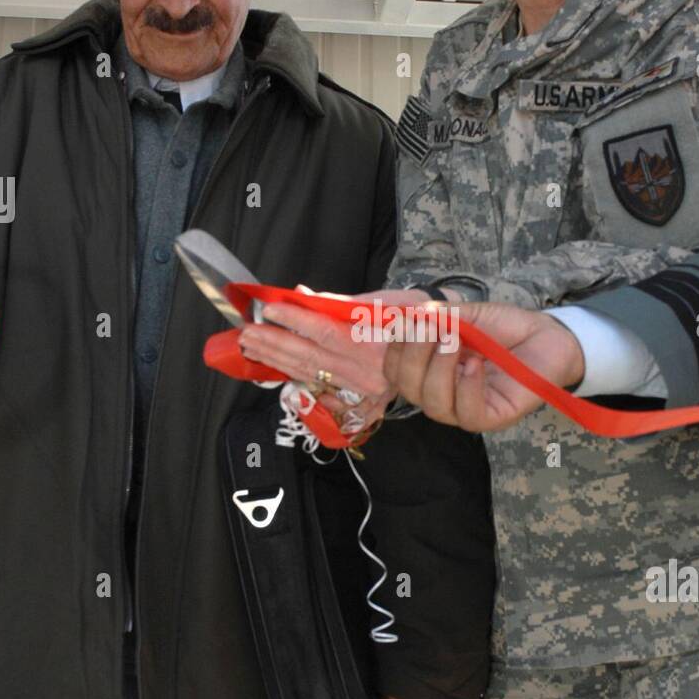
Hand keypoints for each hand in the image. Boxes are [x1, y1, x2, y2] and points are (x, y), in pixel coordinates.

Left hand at [236, 287, 447, 431]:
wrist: (451, 350)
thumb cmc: (419, 318)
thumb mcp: (390, 301)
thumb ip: (345, 301)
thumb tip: (304, 294)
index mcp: (377, 341)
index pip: (325, 330)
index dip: (295, 319)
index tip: (270, 308)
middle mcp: (369, 370)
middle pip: (311, 356)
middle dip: (275, 343)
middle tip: (247, 332)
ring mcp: (365, 391)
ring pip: (311, 374)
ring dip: (277, 361)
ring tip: (252, 346)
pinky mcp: (362, 404)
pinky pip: (322, 393)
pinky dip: (296, 380)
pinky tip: (275, 371)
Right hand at [384, 301, 584, 432]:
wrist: (548, 336)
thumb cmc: (507, 329)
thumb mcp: (469, 316)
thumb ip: (442, 316)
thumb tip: (413, 313)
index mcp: (431, 370)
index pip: (396, 372)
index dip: (394, 350)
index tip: (406, 323)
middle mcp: (444, 393)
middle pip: (410, 390)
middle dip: (413, 358)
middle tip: (430, 329)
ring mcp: (467, 408)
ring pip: (434, 405)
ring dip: (438, 370)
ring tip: (454, 342)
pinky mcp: (494, 417)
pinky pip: (469, 415)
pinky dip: (466, 389)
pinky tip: (474, 365)